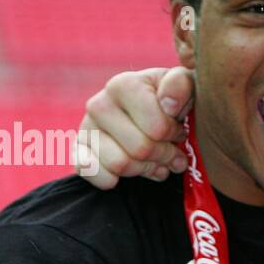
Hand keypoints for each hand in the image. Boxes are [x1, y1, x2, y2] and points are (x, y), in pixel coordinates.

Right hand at [76, 67, 194, 187]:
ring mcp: (86, 128)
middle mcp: (99, 104)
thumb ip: (181, 84)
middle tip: (172, 152)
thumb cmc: (170, 102)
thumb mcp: (184, 86)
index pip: (157, 128)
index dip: (175, 135)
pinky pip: (91, 173)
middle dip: (163, 156)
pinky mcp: (78, 150)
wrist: (149, 114)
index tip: (178, 129)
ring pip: (120, 165)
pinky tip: (131, 170)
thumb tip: (169, 104)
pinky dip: (113, 178)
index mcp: (124, 85)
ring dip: (145, 169)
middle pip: (140, 150)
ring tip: (155, 160)